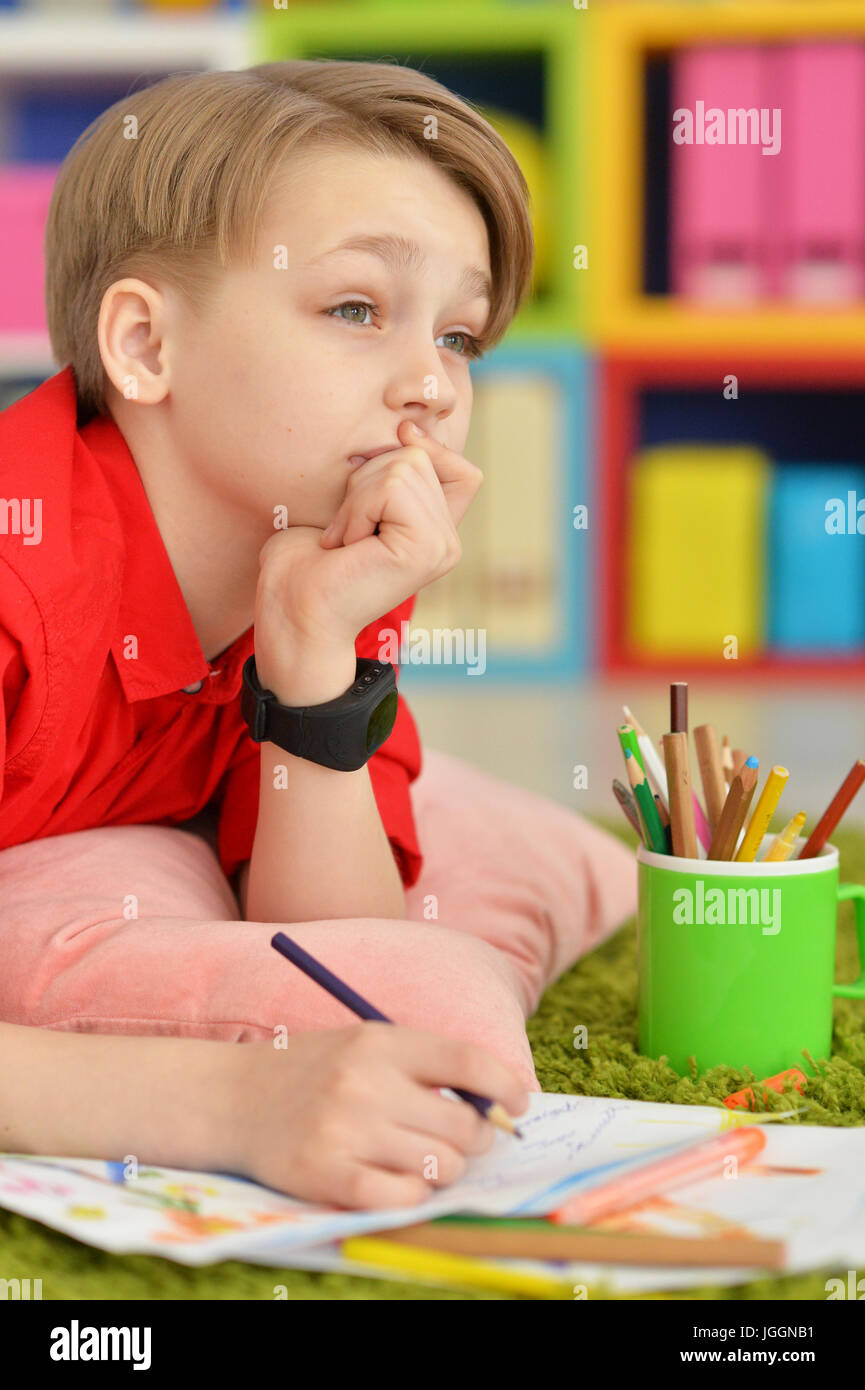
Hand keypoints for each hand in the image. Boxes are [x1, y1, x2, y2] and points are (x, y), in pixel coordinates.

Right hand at [228, 1022, 528, 1207]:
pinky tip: (398, 1181)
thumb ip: (423, 1066)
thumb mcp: (366, 1046)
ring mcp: (345, 1130)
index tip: (518, 1103)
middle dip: (475, 1140)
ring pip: (440, 1166)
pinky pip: (403, 1198)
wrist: (232, 1099)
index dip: (506, 1085)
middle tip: (459, 1141)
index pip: (468, 1060)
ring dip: (443, 1170)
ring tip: (421, 1159)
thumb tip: (495, 1103)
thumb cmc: (314, 1072)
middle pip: (462, 1126)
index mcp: (381, 1042)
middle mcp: (365, 1083)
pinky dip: (412, 1195)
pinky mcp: (326, 1175)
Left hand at [255, 419, 482, 652]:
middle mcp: (447, 541)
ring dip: (357, 496)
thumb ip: (386, 471)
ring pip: (406, 465)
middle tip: (343, 529)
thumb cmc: (307, 563)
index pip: (463, 470)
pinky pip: (392, 487)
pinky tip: (347, 545)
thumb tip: (409, 425)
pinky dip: (357, 507)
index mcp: (435, 533)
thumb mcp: (351, 502)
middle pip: (420, 455)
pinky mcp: (427, 549)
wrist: (293, 613)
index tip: (392, 449)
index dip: (432, 448)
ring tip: (344, 539)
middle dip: (366, 479)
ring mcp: (442, 546)